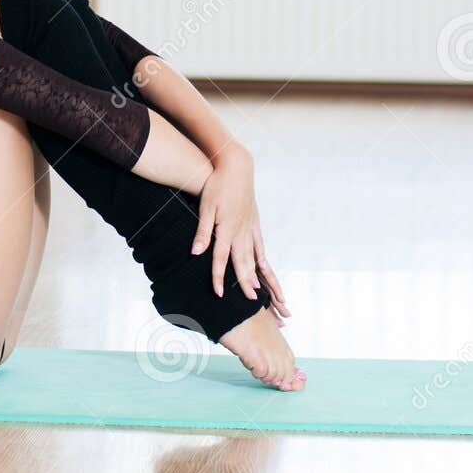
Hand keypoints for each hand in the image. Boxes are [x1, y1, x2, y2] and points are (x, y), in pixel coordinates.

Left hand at [191, 146, 290, 320]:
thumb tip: (195, 252)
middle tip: (256, 305)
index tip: (219, 294)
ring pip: (258, 260)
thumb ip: (202, 231)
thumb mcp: (206, 206)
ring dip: (266, 280)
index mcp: (227, 229)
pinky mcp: (255, 225)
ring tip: (276, 299)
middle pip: (245, 264)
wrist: (236, 166)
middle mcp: (242, 232)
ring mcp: (251, 229)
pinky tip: (267, 275)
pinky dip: (264, 265)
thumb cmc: (217, 185)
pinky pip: (261, 249)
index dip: (219, 277)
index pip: (221, 258)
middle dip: (249, 286)